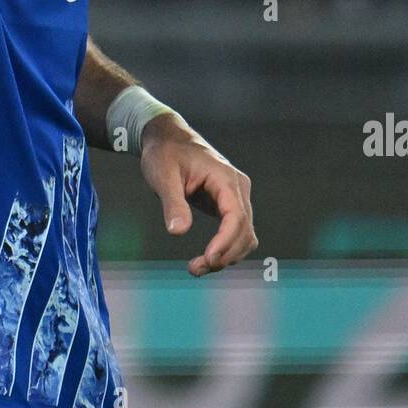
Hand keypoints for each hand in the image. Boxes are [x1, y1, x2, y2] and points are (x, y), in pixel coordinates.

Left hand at [139, 113, 256, 275]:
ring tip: (197, 267)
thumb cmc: (165, 153)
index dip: (225, 241)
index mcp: (224, 177)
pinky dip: (225, 249)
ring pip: (244, 235)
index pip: (236, 215)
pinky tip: (206, 259)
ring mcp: (236, 196)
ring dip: (227, 256)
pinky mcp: (228, 204)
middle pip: (244, 230)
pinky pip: (236, 232)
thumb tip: (177, 232)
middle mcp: (237, 187)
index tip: (208, 259)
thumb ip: (173, 203)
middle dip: (224, 254)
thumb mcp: (163, 176)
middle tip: (194, 269)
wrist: (168, 138)